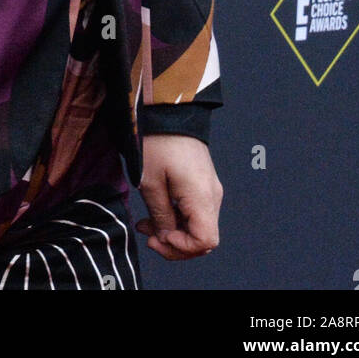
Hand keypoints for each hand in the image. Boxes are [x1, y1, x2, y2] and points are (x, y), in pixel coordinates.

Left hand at [136, 133, 221, 260]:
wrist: (169, 109)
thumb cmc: (158, 141)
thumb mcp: (150, 182)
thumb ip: (160, 216)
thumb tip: (166, 238)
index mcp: (202, 196)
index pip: (205, 241)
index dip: (181, 247)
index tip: (158, 237)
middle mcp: (212, 196)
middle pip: (202, 238)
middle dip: (175, 244)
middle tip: (148, 237)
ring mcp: (209, 189)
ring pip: (197, 227)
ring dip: (173, 232)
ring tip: (146, 225)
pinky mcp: (202, 183)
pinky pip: (194, 212)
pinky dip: (177, 219)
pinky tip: (156, 214)